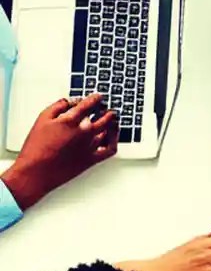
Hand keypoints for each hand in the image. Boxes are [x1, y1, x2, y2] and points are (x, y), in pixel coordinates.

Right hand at [0, 95, 116, 208]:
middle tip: (105, 108)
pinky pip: (110, 148)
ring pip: (108, 129)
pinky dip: (114, 140)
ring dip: (111, 122)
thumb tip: (70, 101)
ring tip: (111, 119)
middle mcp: (84, 132)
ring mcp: (90, 145)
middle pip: (103, 116)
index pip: (90, 104)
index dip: (96, 98)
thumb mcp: (42, 120)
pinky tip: (113, 135)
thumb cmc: (35, 148)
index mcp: (71, 120)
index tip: (98, 97)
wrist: (35, 173)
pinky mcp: (92, 159)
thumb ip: (58, 107)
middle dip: (105, 110)